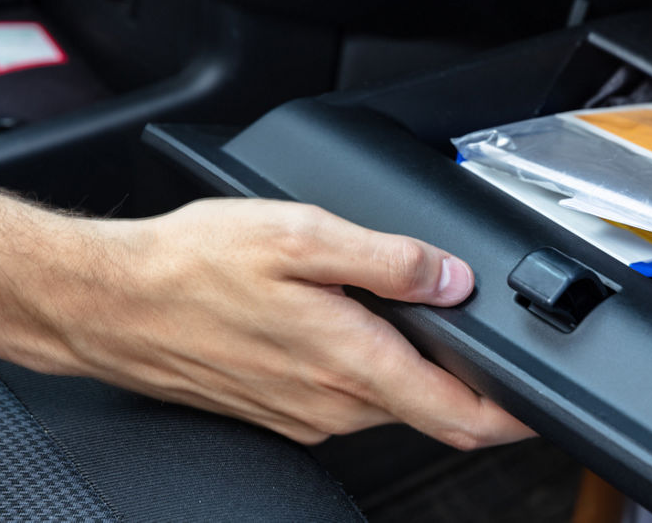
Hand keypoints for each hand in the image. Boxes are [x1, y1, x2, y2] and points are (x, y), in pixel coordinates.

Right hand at [55, 198, 532, 449]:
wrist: (109, 302)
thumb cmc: (192, 266)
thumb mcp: (302, 235)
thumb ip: (388, 259)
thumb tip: (451, 276)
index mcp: (352, 362)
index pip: (460, 416)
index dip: (513, 414)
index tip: (541, 401)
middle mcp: (332, 403)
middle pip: (427, 410)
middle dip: (462, 379)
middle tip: (467, 329)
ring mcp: (303, 414)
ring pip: (385, 403)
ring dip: (408, 369)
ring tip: (399, 314)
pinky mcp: (277, 412)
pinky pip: (343, 400)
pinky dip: (364, 371)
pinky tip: (340, 325)